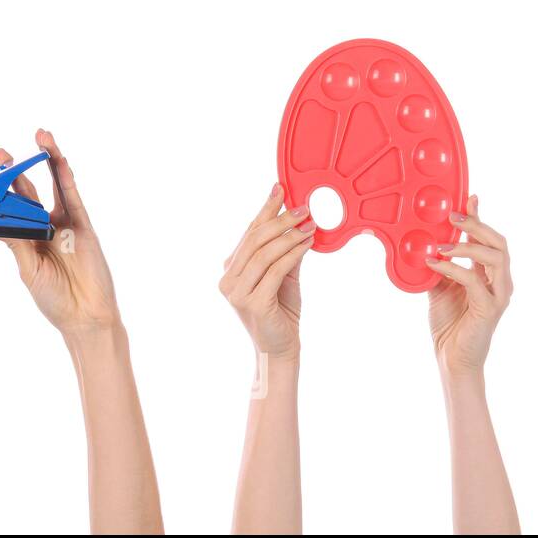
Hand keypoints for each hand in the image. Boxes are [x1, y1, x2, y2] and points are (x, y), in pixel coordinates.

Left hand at [0, 129, 119, 335]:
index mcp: (29, 237)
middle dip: (21, 168)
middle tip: (6, 150)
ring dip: (49, 160)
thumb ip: (16, 242)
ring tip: (41, 137)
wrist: (84, 316)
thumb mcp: (28, 269)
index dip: (4, 186)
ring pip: (56, 185)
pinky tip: (60, 161)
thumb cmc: (54, 299)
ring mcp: (66, 224)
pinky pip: (73, 197)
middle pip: (32, 190)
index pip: (14, 205)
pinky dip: (66, 178)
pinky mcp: (84, 226)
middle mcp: (47, 226)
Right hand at [219, 185, 313, 360]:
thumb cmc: (281, 312)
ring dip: (289, 236)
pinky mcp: (253, 303)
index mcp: (231, 270)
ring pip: (264, 254)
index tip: (279, 189)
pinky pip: (275, 271)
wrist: (281, 348)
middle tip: (303, 207)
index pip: (248, 233)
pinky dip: (293, 254)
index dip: (264, 209)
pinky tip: (307, 244)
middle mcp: (228, 279)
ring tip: (310, 225)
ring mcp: (237, 292)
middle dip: (279, 220)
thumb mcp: (284, 276)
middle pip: (254, 240)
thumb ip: (285, 252)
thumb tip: (299, 222)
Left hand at [426, 195, 512, 377]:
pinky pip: (474, 281)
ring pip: (495, 257)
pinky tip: (434, 263)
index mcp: (488, 273)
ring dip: (467, 245)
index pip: (488, 239)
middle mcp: (499, 281)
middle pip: (499, 242)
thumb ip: (437, 265)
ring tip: (441, 243)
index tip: (469, 197)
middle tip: (452, 216)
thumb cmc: (449, 323)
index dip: (479, 217)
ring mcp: (498, 294)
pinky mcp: (490, 308)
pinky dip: (453, 268)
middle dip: (476, 224)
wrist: (451, 356)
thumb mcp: (439, 286)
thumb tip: (422, 244)